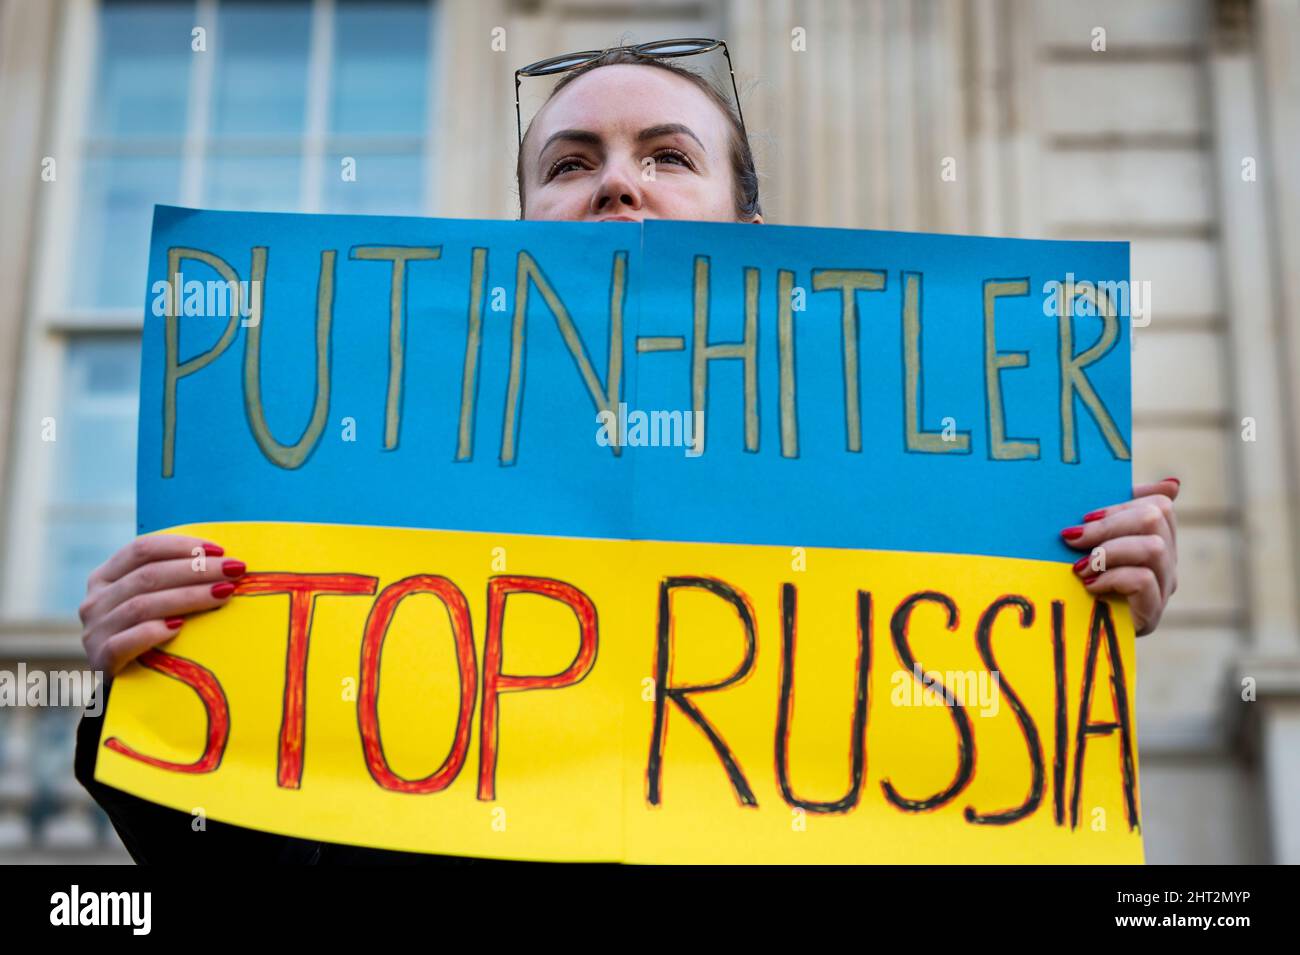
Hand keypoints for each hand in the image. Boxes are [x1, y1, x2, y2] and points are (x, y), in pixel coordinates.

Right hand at [79, 534, 245, 675]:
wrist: (124, 687)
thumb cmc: (147, 635)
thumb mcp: (152, 600)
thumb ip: (172, 580)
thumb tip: (223, 560)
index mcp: (106, 577)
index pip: (142, 550)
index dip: (182, 546)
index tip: (219, 550)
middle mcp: (95, 600)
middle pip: (148, 575)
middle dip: (196, 569)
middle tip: (234, 570)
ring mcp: (95, 631)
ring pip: (142, 605)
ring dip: (188, 596)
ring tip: (224, 593)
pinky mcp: (100, 660)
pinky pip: (125, 642)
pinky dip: (152, 632)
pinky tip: (180, 627)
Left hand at [1060, 477, 1179, 636]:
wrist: (1076, 627)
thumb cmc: (1083, 573)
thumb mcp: (1095, 538)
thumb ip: (1116, 510)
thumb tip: (1173, 483)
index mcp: (1156, 536)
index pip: (1158, 504)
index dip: (1121, 505)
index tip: (1085, 518)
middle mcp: (1167, 558)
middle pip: (1155, 519)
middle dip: (1108, 525)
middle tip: (1072, 538)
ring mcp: (1164, 584)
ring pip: (1153, 548)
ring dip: (1108, 552)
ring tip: (1080, 566)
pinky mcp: (1154, 611)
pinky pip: (1143, 580)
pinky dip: (1111, 578)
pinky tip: (1090, 586)